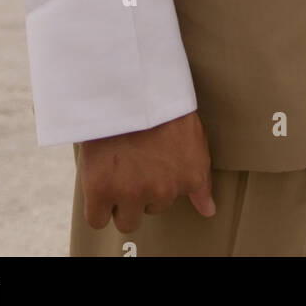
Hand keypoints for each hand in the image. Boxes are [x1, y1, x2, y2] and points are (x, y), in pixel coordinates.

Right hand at [79, 110, 214, 234]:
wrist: (129, 85)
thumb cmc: (160, 101)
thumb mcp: (194, 136)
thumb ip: (201, 179)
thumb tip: (209, 211)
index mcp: (190, 177)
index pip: (173, 202)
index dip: (157, 185)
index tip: (149, 167)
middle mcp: (163, 191)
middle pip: (149, 211)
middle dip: (140, 195)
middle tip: (130, 166)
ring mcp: (131, 193)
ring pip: (125, 220)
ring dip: (120, 203)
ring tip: (114, 172)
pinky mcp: (101, 191)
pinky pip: (97, 219)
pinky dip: (96, 208)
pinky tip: (97, 186)